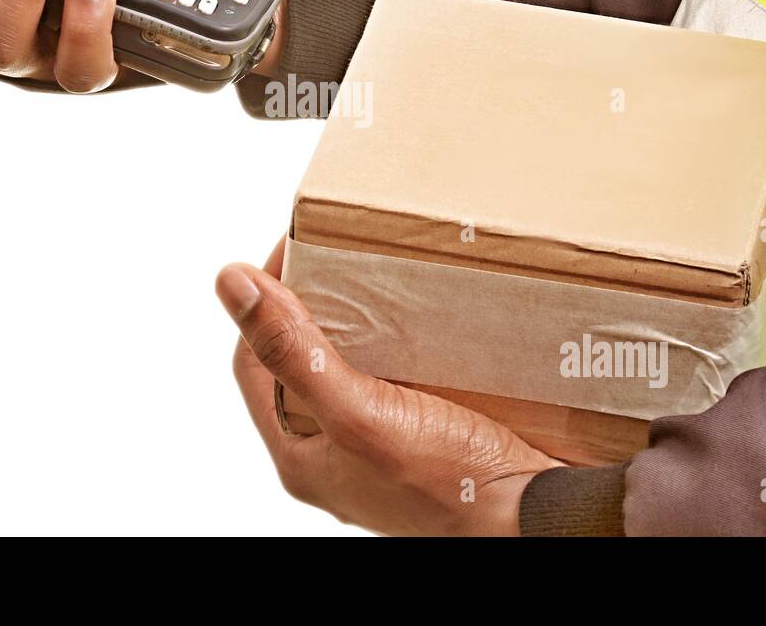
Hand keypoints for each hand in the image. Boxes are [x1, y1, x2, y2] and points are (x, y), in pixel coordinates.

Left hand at [215, 240, 561, 535]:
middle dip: (312, 305)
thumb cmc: (451, 485)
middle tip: (337, 252)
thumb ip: (294, 352)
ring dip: (360, 320)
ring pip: (350, 365)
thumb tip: (230, 283)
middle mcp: (333, 453)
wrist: (536, 518)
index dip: (264, 302)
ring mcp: (379, 445)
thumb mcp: (361, 411)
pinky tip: (421, 316)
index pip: (254, 361)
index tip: (293, 247)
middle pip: (300, 361)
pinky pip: (397, 374)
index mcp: (301, 455)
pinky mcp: (423, 433)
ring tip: (377, 274)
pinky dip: (402, 340)